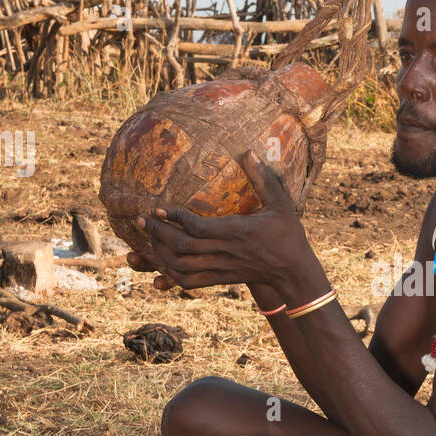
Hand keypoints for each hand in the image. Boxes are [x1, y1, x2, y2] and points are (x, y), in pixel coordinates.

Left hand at [127, 152, 313, 290]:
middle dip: (158, 232)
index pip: (196, 226)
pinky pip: (189, 283)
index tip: (156, 205)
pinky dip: (171, 276)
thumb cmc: (288, 234)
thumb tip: (249, 152)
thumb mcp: (280, 203)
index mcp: (236, 232)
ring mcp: (221, 268)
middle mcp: (225, 252)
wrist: (294, 271)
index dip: (173, 216)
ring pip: (181, 266)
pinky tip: (163, 264)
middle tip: (141, 218)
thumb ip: (263, 178)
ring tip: (150, 238)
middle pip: (182, 246)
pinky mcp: (221, 279)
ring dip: (161, 253)